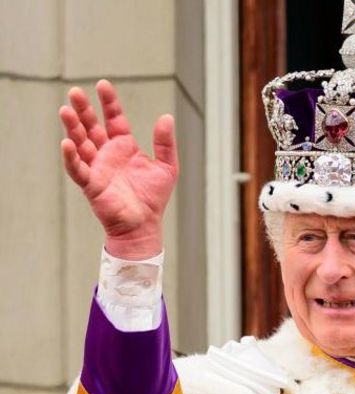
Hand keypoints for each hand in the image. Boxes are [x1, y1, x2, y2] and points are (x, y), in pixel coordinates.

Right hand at [60, 80, 177, 259]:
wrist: (145, 224)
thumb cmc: (153, 197)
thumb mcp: (167, 166)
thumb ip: (165, 142)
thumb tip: (166, 117)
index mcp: (124, 147)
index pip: (113, 119)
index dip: (109, 102)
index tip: (102, 85)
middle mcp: (107, 154)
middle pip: (91, 126)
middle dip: (83, 110)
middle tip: (75, 91)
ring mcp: (97, 167)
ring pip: (80, 143)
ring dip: (72, 127)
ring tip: (66, 110)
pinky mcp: (90, 184)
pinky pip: (77, 168)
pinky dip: (71, 157)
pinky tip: (66, 143)